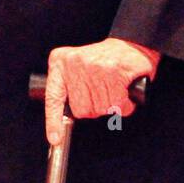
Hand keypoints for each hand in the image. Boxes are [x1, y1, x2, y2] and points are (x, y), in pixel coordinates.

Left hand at [44, 38, 160, 144]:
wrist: (130, 44)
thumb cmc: (104, 59)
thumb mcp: (76, 66)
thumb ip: (67, 87)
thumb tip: (63, 116)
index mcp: (61, 62)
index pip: (53, 96)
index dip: (53, 121)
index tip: (55, 138)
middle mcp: (75, 64)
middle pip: (81, 110)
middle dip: (94, 107)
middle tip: (102, 90)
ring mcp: (94, 69)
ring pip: (100, 109)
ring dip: (111, 105)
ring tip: (113, 87)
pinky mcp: (114, 73)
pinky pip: (118, 106)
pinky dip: (125, 105)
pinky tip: (123, 91)